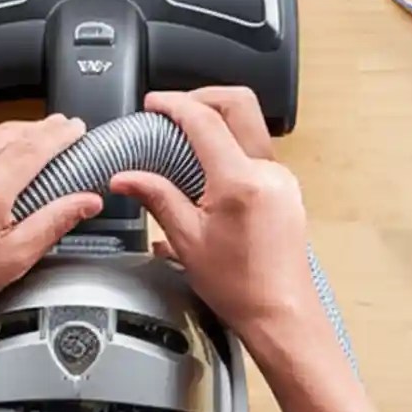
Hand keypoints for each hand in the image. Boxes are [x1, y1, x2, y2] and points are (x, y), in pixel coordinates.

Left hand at [0, 115, 102, 344]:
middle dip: (41, 128)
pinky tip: (5, 157)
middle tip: (65, 129)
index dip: (59, 135)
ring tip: (41, 139)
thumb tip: (87, 202)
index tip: (76, 128)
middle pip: (10, 133)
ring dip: (18, 134)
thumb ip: (53, 223)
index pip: (32, 147)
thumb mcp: (14, 259)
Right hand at [110, 88, 323, 331]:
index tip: (154, 103)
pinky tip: (206, 172)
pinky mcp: (286, 189)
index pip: (205, 120)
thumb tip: (126, 178)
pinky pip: (256, 152)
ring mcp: (282, 179)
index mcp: (240, 182)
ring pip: (249, 127)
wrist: (280, 313)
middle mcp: (268, 173)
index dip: (174, 104)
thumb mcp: (187, 241)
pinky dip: (229, 148)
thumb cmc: (239, 287)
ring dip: (217, 124)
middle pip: (239, 104)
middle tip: (174, 110)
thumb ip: (157, 198)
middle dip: (203, 97)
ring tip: (185, 143)